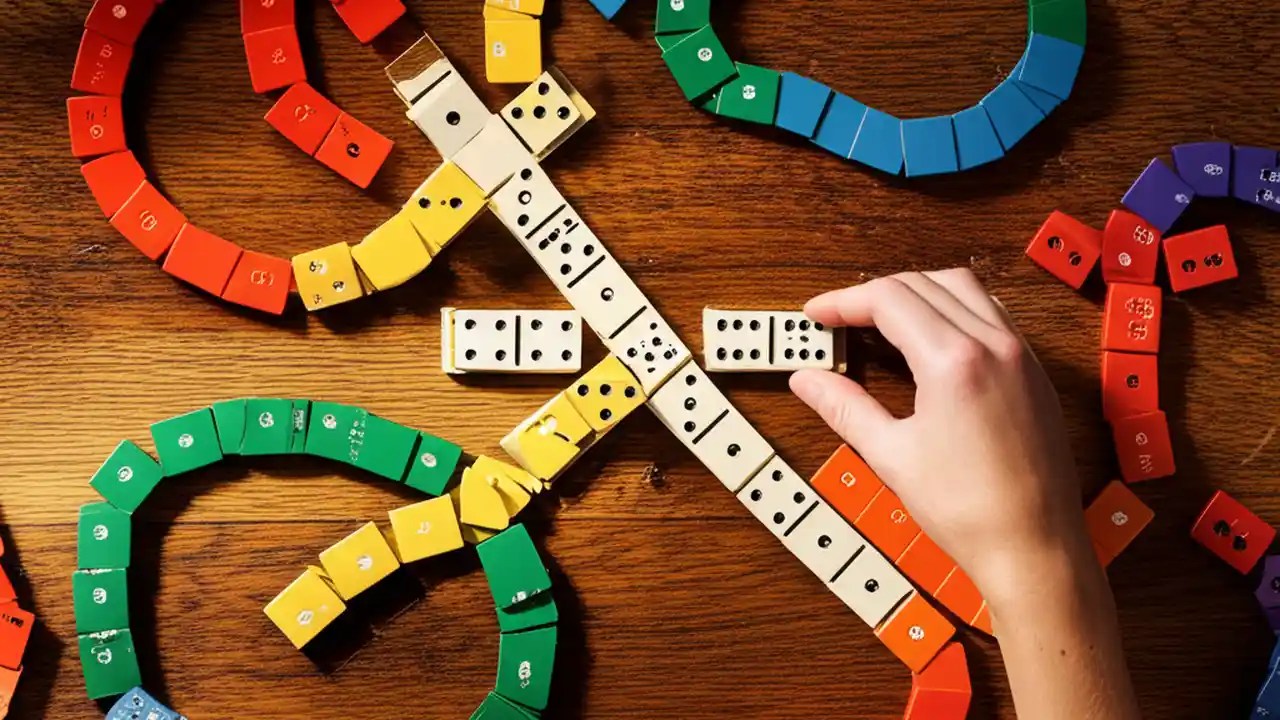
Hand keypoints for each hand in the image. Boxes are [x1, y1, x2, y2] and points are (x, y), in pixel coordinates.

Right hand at [789, 268, 1093, 606]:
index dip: (844, 301)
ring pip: (963, 288)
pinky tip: (931, 339)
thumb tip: (807, 380)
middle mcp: (994, 345)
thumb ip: (844, 407)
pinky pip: (992, 313)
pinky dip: (953, 309)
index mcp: (954, 361)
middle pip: (923, 283)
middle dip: (875, 293)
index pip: (889, 299)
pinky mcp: (1034, 373)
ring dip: (917, 291)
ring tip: (882, 319)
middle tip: (841, 318)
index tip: (818, 315)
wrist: (1035, 549)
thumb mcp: (891, 456)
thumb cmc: (969, 511)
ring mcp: (1021, 356)